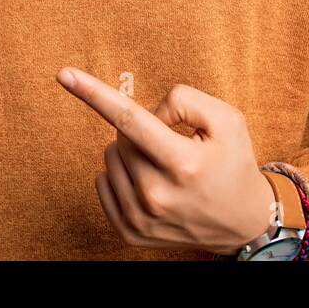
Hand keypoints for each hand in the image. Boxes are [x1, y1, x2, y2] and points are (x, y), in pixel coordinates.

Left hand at [57, 67, 276, 254]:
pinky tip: (148, 181)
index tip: (64, 74)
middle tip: (173, 144)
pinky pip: (103, 183)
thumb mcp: (227, 119)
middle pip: (121, 137)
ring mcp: (141, 218)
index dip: (94, 93)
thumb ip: (184, 100)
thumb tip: (145, 112)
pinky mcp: (130, 233)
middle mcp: (157, 195)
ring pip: (110, 158)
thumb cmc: (234, 163)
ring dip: (130, 151)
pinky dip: (121, 174)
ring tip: (164, 164)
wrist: (244, 222)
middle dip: (142, 129)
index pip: (129, 119)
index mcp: (183, 164)